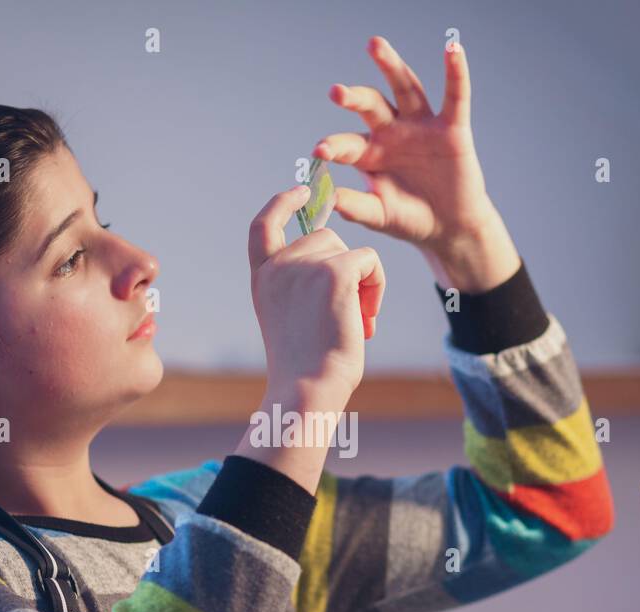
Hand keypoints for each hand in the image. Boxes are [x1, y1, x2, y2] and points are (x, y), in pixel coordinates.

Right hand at [247, 185, 384, 399]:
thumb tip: (346, 262)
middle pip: (326, 238)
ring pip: (351, 251)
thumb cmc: (306, 368)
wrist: (307, 390)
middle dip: (346, 269)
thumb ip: (302, 286)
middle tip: (352, 316)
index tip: (301, 192)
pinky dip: (376, 288)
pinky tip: (367, 320)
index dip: (282, 204)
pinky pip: (370, 261)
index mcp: (263, 278)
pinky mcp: (334, 271)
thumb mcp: (292, 319)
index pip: (264, 225)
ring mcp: (304, 265)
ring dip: (364, 283)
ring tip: (357, 323)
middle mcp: (279, 266)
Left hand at [315, 35, 519, 292]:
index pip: (347, 143)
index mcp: (370, 152)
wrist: (449, 228)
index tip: (320, 151)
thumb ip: (356, 207)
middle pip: (370, 105)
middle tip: (336, 92)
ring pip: (405, 89)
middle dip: (353, 98)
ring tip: (374, 45)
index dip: (335, 146)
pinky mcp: (452, 128)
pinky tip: (453, 49)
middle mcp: (392, 132)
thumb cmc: (410, 220)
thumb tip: (327, 199)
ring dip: (390, 66)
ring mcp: (421, 126)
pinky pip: (455, 97)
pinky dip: (456, 72)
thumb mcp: (380, 216)